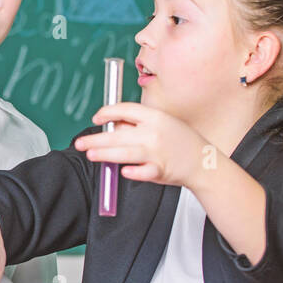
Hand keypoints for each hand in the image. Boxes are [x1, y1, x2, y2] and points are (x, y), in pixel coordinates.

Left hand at [75, 102, 210, 187]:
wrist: (203, 161)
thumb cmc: (179, 140)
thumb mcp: (161, 123)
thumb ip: (138, 124)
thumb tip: (111, 125)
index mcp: (154, 117)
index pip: (125, 110)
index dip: (106, 112)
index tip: (96, 118)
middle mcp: (154, 133)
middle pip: (118, 134)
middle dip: (96, 139)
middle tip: (80, 143)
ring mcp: (157, 152)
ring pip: (124, 153)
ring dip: (104, 154)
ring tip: (90, 155)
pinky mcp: (160, 170)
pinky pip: (141, 172)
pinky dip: (131, 172)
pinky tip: (122, 171)